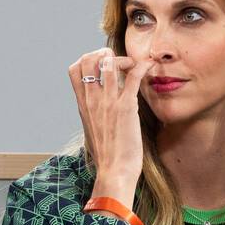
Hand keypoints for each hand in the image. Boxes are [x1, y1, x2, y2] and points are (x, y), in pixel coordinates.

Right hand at [68, 47, 156, 208]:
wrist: (114, 171)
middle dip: (105, 53)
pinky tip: (150, 65)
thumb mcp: (93, 129)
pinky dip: (143, 66)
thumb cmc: (107, 155)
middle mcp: (92, 99)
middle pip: (89, 59)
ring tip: (135, 66)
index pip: (74, 69)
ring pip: (109, 63)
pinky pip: (133, 76)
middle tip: (120, 63)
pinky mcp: (126, 107)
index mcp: (83, 104)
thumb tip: (100, 106)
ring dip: (124, 59)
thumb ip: (94, 113)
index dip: (88, 59)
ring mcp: (108, 102)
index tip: (103, 65)